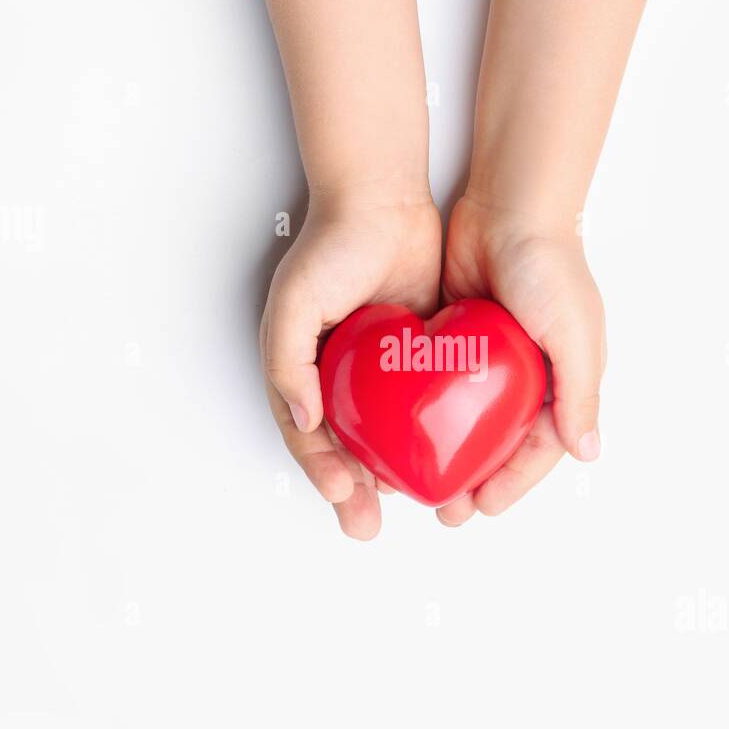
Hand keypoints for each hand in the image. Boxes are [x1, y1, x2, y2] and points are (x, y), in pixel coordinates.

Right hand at [260, 191, 440, 539]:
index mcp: (305, 373)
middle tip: (367, 527)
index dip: (321, 471)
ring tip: (407, 506)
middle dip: (353, 492)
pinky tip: (441, 459)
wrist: (383, 201)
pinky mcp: (420, 358)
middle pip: (345, 449)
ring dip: (391, 475)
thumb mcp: (293, 305)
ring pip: (384, 437)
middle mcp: (340, 378)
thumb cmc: (330, 249)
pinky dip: (425, 436)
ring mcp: (381, 371)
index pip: (308, 437)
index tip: (343, 497)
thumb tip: (302, 420)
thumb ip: (287, 364)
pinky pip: (422, 406)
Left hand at [435, 191, 605, 525]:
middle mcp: (527, 374)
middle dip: (474, 480)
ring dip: (446, 453)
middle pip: (498, 443)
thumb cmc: (551, 265)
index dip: (513, 482)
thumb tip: (586, 451)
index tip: (482, 507)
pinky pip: (437, 386)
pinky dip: (424, 413)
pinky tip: (402, 433)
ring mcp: (488, 358)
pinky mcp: (455, 338)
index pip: (538, 448)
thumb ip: (579, 393)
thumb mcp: (574, 335)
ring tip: (417, 481)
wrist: (507, 205)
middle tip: (445, 508)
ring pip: (465, 421)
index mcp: (561, 380)